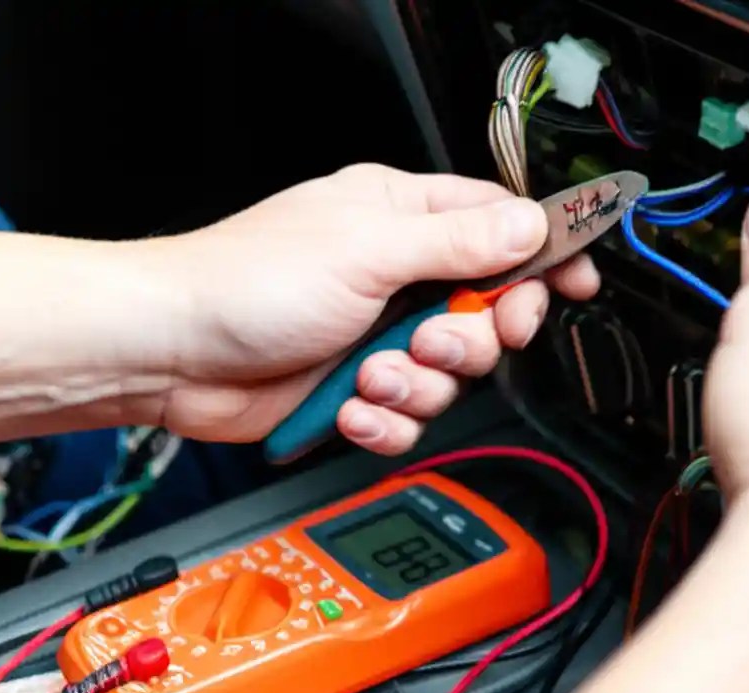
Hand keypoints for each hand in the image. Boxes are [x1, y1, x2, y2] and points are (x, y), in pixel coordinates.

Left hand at [141, 164, 598, 452]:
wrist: (172, 355)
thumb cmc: (246, 282)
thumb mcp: (368, 249)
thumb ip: (461, 242)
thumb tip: (532, 225)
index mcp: (402, 217)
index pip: (502, 226)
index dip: (545, 254)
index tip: (576, 281)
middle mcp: (397, 273)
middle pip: (489, 309)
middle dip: (473, 334)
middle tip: (439, 336)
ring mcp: (378, 333)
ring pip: (452, 372)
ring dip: (417, 382)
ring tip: (371, 371)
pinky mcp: (358, 386)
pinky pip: (410, 415)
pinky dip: (386, 418)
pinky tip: (351, 402)